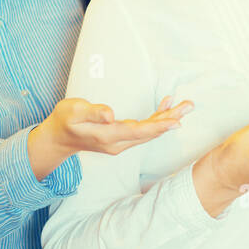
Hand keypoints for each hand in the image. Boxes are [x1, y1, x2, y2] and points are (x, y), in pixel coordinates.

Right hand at [43, 94, 190, 157]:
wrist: (58, 138)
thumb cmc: (64, 120)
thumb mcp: (73, 111)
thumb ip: (93, 113)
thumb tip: (111, 115)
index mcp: (107, 136)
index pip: (138, 131)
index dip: (158, 126)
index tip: (176, 121)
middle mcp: (118, 143)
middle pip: (149, 132)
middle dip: (170, 120)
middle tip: (189, 105)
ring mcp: (120, 143)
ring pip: (149, 132)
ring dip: (167, 119)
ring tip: (185, 105)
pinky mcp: (121, 139)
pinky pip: (143, 131)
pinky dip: (156, 120)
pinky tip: (166, 108)